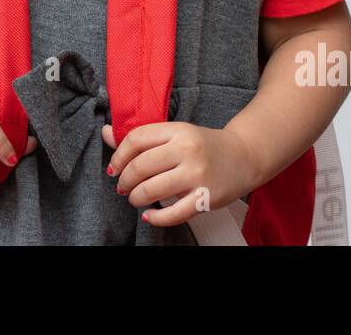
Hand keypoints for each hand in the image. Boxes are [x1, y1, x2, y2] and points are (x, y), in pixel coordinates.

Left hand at [102, 122, 259, 227]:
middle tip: (123, 187)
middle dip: (125, 181)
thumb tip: (106, 133)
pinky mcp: (206, 197)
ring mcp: (197, 174)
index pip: (137, 139)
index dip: (119, 155)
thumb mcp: (175, 134)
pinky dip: (156, 218)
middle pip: (141, 166)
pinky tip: (150, 216)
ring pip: (152, 190)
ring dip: (136, 198)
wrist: (245, 156)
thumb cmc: (205, 145)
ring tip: (136, 199)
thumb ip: (142, 136)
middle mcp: (187, 150)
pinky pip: (173, 214)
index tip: (114, 168)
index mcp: (178, 131)